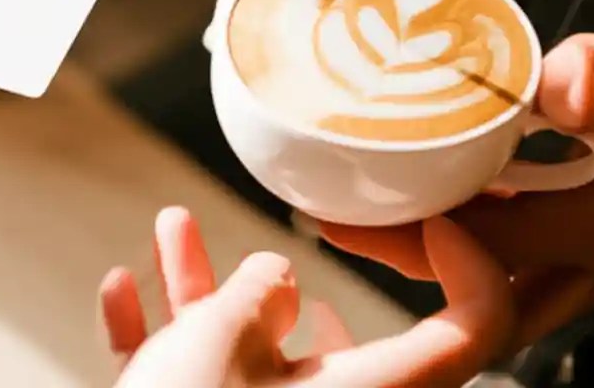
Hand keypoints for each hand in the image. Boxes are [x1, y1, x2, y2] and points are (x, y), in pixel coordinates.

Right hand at [100, 207, 517, 386]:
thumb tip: (274, 274)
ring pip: (255, 351)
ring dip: (208, 286)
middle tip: (349, 224)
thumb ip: (254, 294)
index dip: (471, 265)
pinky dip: (167, 337)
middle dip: (301, 263)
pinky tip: (120, 295)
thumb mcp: (218, 339)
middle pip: (346, 332)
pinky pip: (204, 382)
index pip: (473, 329)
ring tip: (171, 227)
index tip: (431, 221)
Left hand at [323, 34, 593, 351]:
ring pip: (495, 262)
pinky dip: (477, 211)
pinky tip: (455, 172)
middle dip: (395, 244)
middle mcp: (590, 258)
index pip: (467, 258)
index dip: (396, 239)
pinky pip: (523, 236)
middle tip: (327, 204)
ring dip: (434, 234)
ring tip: (373, 190)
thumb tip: (559, 84)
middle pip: (465, 273)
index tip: (330, 207)